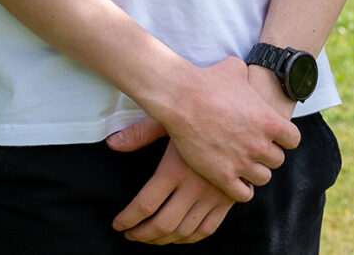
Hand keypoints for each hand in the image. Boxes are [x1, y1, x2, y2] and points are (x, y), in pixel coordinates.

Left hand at [106, 119, 236, 243]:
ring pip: (185, 232)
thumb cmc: (201, 113)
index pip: (145, 205)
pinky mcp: (229, 199)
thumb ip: (139, 134)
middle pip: (163, 224)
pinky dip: (190, 238)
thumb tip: (112, 144)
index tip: (118, 224)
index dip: (128, 219)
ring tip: (149, 238)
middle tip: (131, 235)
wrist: (241, 115)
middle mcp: (195, 186)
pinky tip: (177, 235)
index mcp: (176, 168)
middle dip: (142, 235)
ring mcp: (214, 195)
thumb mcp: (167, 119)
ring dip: (164, 240)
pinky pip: (208, 229)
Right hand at [141, 57, 299, 199]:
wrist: (180, 98)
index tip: (270, 135)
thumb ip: (248, 77)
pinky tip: (233, 179)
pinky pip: (244, 194)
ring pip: (263, 178)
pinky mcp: (223, 176)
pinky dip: (241, 188)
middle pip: (278, 160)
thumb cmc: (207, 80)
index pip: (293, 140)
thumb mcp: (235, 69)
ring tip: (242, 163)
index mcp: (269, 121)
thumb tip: (248, 74)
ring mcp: (242, 162)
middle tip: (251, 147)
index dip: (282, 138)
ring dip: (254, 171)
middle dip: (266, 154)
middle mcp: (260, 145)